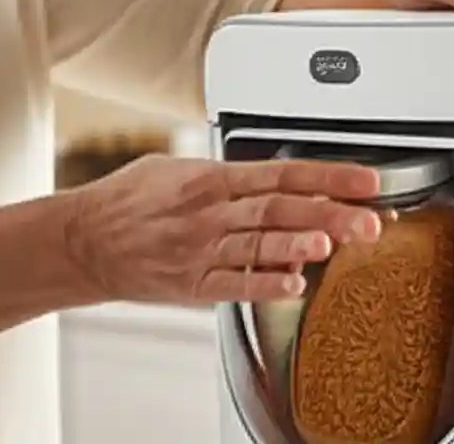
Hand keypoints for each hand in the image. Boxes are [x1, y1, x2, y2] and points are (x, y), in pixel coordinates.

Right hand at [62, 155, 381, 303]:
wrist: (82, 240)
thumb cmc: (126, 201)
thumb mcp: (171, 167)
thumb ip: (220, 171)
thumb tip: (262, 173)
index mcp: (208, 178)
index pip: (280, 173)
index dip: (328, 177)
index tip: (367, 182)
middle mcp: (208, 212)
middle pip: (279, 209)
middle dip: (330, 213)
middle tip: (371, 220)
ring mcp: (199, 250)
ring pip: (259, 245)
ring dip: (301, 245)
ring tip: (337, 245)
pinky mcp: (188, 283)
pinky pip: (233, 285)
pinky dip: (264, 285)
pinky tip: (294, 286)